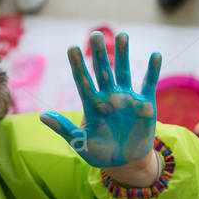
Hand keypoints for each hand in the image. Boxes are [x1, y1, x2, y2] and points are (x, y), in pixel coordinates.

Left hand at [41, 31, 160, 167]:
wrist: (126, 163)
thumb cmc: (101, 153)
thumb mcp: (80, 142)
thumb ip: (64, 128)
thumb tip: (42, 116)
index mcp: (92, 105)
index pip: (83, 81)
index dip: (78, 65)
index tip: (71, 48)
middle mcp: (109, 97)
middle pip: (103, 71)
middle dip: (100, 54)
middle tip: (96, 35)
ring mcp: (127, 99)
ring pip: (124, 72)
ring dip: (123, 54)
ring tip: (123, 36)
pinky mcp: (145, 105)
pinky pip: (148, 85)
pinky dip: (152, 71)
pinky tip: (156, 55)